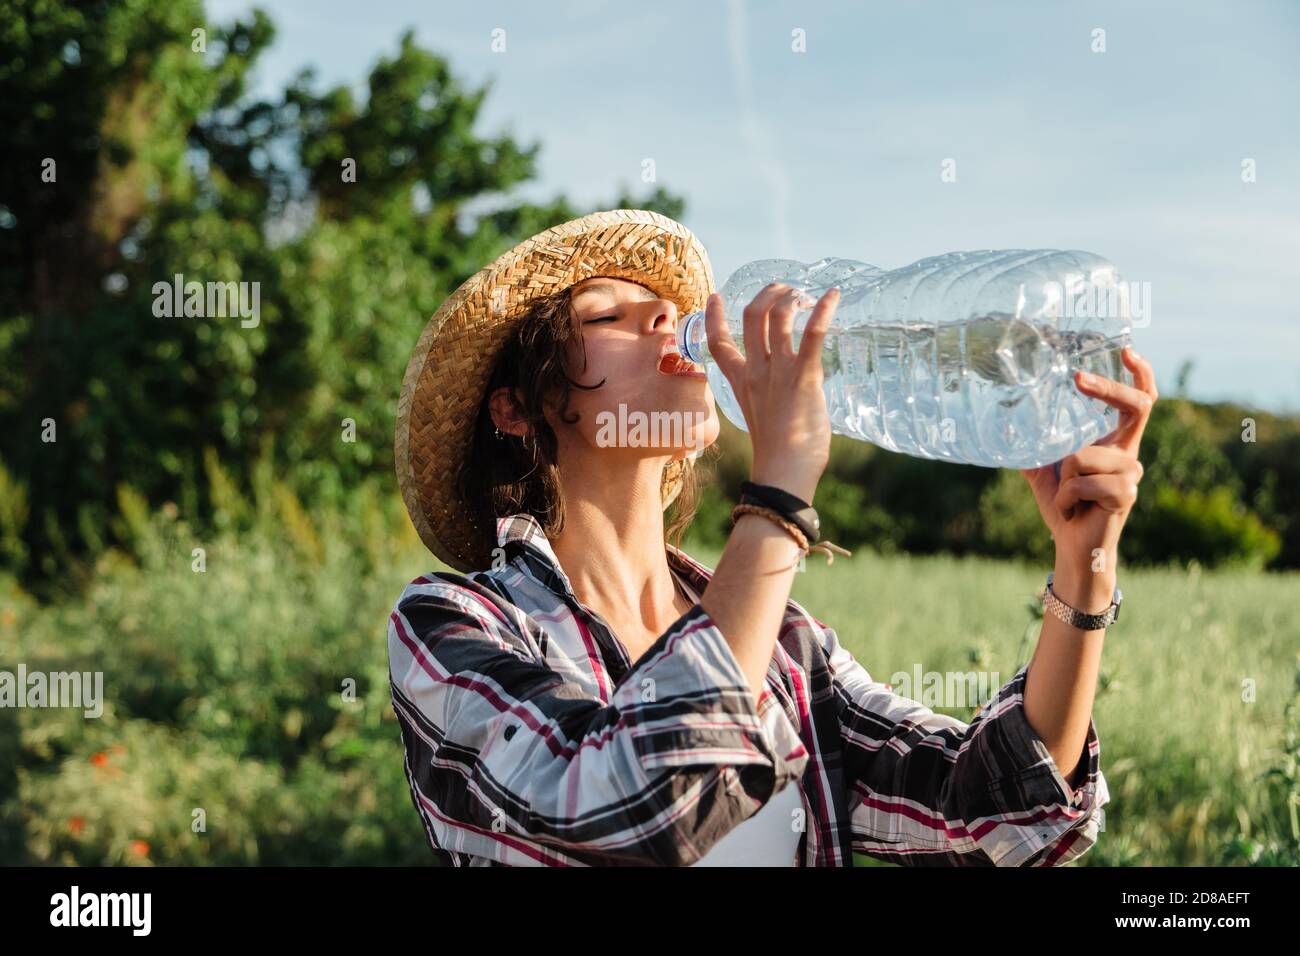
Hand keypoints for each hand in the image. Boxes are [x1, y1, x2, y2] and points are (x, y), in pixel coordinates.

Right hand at [705, 283, 838, 502]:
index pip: (718, 343)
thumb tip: (789, 395)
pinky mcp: (804, 377)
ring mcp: (778, 372)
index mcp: (742, 382)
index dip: (714, 317)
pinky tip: (834, 296)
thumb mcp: (762, 417)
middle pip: (751, 317)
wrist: (783, 473)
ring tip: (805, 294)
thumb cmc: (778, 454)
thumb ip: (770, 397)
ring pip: (777, 317)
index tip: (715, 297)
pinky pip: (812, 335)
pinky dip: (824, 311)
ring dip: (791, 298)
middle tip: (785, 290)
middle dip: (768, 294)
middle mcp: (756, 371)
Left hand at [1019, 347, 1157, 609]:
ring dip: (1062, 479)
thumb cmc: (1064, 508)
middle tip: (1077, 378)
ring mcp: (1132, 474)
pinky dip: (1065, 497)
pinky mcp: (1126, 495)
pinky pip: (1082, 481)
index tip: (1125, 349)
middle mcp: (1130, 454)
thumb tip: (1001, 423)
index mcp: (1115, 444)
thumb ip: (1032, 448)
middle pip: (1136, 407)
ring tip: (1066, 500)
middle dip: (1107, 389)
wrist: (1073, 548)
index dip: (1139, 374)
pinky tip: (1071, 512)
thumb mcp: (1044, 472)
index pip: (1141, 402)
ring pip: (1084, 454)